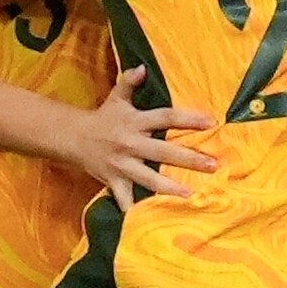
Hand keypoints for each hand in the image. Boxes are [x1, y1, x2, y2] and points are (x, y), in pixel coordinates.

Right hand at [74, 65, 217, 209]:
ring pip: (147, 177)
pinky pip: (124, 197)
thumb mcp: (116, 98)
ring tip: (190, 194)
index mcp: (135, 121)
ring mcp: (121, 164)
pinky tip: (149, 219)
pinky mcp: (113, 181)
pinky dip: (134, 209)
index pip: (166, 117)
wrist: (73, 138)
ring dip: (168, 186)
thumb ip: (129, 82)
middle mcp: (130, 143)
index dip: (188, 119)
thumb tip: (143, 68)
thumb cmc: (103, 118)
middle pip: (163, 150)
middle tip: (213, 165)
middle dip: (188, 158)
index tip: (211, 122)